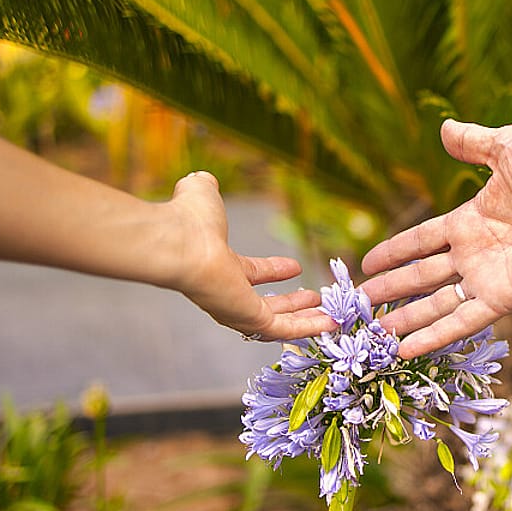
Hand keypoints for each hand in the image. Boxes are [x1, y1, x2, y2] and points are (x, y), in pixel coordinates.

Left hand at [164, 171, 336, 340]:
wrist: (180, 242)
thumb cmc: (189, 219)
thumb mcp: (204, 195)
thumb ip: (207, 190)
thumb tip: (202, 180)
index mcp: (219, 266)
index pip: (249, 274)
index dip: (273, 271)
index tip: (295, 267)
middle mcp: (227, 292)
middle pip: (265, 305)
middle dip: (291, 303)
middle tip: (315, 298)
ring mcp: (238, 309)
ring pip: (277, 323)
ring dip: (304, 320)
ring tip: (330, 316)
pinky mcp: (250, 319)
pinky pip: (284, 330)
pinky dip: (308, 328)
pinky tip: (330, 323)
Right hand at [360, 119, 511, 357]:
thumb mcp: (506, 148)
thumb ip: (473, 144)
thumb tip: (445, 128)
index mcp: (470, 220)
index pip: (422, 240)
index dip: (395, 251)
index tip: (367, 262)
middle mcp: (474, 253)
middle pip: (421, 276)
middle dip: (390, 290)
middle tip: (359, 302)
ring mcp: (487, 278)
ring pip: (435, 304)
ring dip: (405, 319)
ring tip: (375, 333)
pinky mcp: (503, 297)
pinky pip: (462, 321)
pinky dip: (434, 337)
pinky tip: (406, 350)